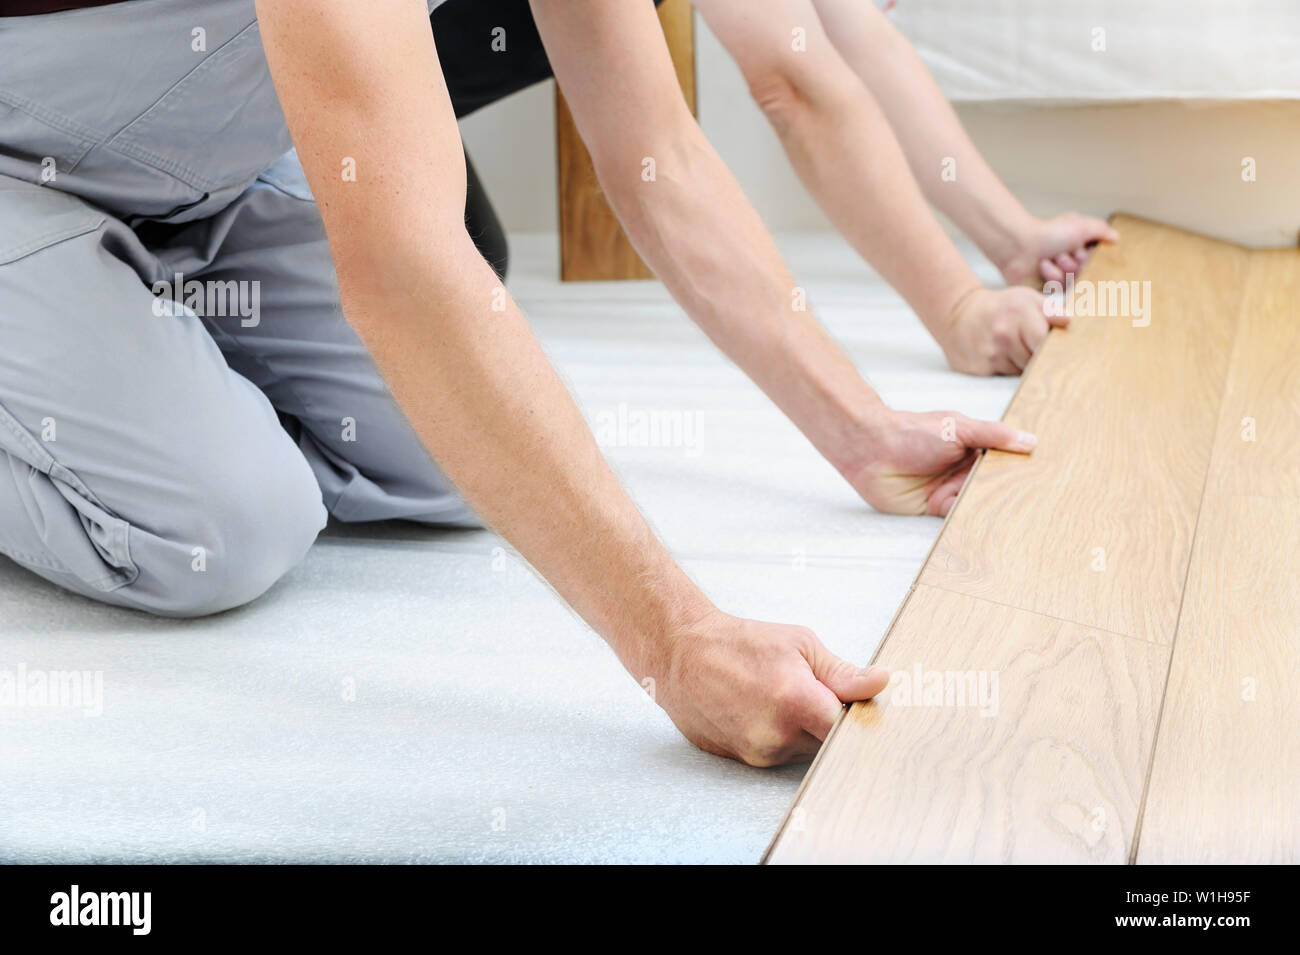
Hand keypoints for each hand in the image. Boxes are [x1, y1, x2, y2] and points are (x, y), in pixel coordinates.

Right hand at [649, 609, 889, 766]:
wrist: (682, 654)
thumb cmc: (739, 643)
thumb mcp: (799, 644)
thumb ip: (842, 672)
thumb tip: (881, 682)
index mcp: (796, 701)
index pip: (849, 728)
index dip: (855, 715)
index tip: (853, 704)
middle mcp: (776, 736)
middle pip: (828, 743)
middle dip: (827, 722)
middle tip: (812, 693)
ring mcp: (757, 753)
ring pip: (803, 751)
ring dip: (803, 730)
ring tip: (779, 697)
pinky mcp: (743, 761)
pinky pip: (778, 755)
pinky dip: (779, 736)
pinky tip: (762, 710)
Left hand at [846, 409, 1036, 515]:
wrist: (871, 450)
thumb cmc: (911, 432)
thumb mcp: (959, 428)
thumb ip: (994, 435)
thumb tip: (1030, 440)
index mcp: (973, 446)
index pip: (1004, 460)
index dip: (1021, 469)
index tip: (1048, 478)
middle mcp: (964, 469)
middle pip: (994, 485)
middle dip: (1012, 494)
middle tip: (1042, 506)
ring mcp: (951, 489)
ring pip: (979, 503)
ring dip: (994, 511)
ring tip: (1024, 523)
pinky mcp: (936, 508)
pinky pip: (959, 518)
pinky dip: (972, 522)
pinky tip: (991, 530)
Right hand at [937, 285, 1063, 375]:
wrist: (959, 314)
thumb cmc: (1001, 307)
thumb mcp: (1026, 299)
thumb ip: (1050, 309)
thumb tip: (1068, 320)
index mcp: (1020, 313)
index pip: (1044, 343)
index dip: (1051, 350)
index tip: (1054, 352)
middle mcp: (1004, 333)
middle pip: (1034, 361)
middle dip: (1037, 358)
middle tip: (1031, 348)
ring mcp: (991, 352)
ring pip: (1020, 372)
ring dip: (1021, 365)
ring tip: (1013, 350)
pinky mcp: (980, 368)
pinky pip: (1004, 377)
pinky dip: (1006, 370)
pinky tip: (999, 357)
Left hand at [999, 212, 1119, 287]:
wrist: (1019, 246)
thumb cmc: (1047, 233)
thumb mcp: (1080, 225)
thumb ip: (1101, 230)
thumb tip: (1116, 237)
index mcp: (1079, 248)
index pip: (1097, 262)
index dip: (1089, 258)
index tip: (1080, 250)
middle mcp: (1071, 263)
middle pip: (1086, 274)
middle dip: (1075, 264)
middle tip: (1062, 254)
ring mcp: (1058, 277)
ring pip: (1073, 283)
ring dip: (1062, 270)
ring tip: (1049, 259)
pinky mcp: (1047, 289)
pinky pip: (1059, 292)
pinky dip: (1051, 278)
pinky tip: (1042, 268)